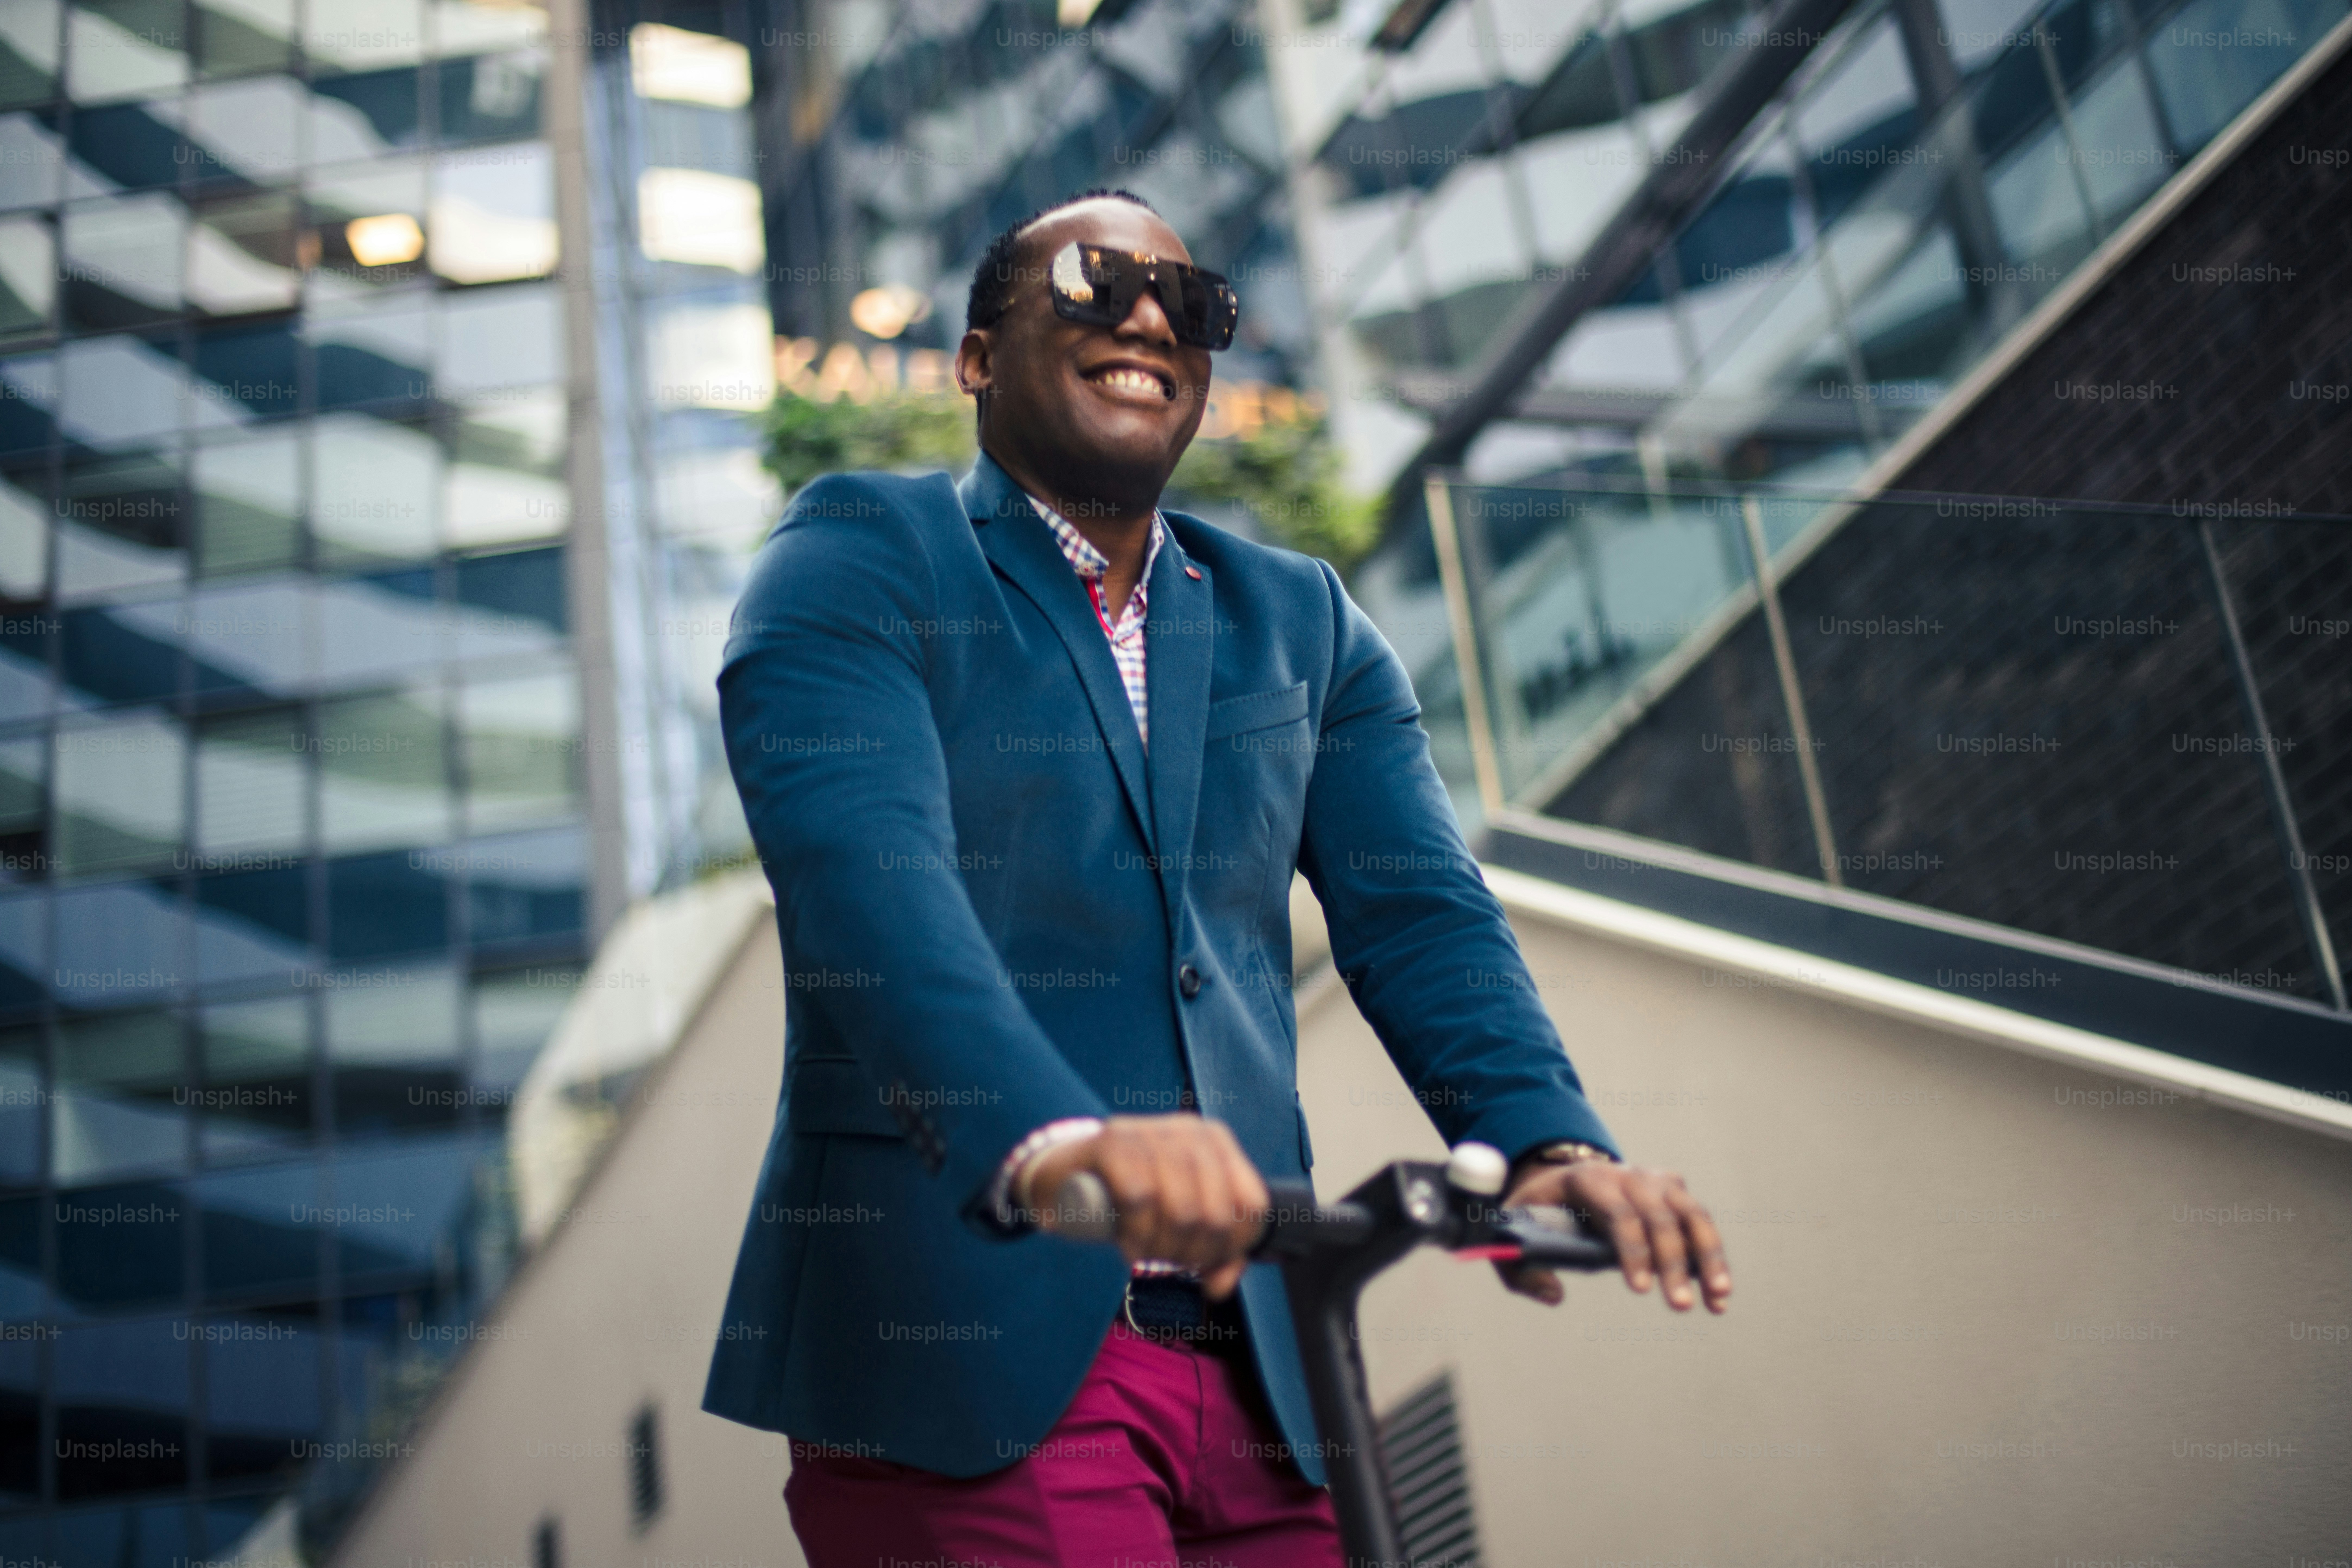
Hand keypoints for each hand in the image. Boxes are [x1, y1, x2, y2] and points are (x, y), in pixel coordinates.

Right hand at [1024, 1115, 1268, 1299]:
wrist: (1062, 1177)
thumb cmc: (1129, 1203)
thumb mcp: (1177, 1224)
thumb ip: (1212, 1255)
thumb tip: (1220, 1286)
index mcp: (1216, 1142)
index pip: (1252, 1205)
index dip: (1232, 1247)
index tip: (1201, 1261)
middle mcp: (1189, 1131)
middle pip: (1216, 1215)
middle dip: (1192, 1254)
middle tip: (1165, 1260)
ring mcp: (1150, 1132)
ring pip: (1181, 1209)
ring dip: (1162, 1250)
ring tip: (1144, 1254)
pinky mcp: (1112, 1142)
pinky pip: (1141, 1198)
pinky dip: (1136, 1235)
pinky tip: (1127, 1247)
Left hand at [1495, 1159, 1730, 1313]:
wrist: (1561, 1177)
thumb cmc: (1536, 1211)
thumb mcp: (1511, 1229)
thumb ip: (1519, 1266)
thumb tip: (1553, 1295)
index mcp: (1586, 1179)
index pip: (1617, 1212)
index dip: (1631, 1249)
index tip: (1639, 1288)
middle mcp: (1628, 1175)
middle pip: (1658, 1216)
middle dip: (1671, 1262)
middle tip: (1677, 1306)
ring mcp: (1656, 1180)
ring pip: (1690, 1215)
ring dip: (1707, 1257)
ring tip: (1716, 1300)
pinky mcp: (1675, 1193)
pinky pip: (1700, 1222)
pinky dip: (1713, 1256)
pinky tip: (1718, 1293)